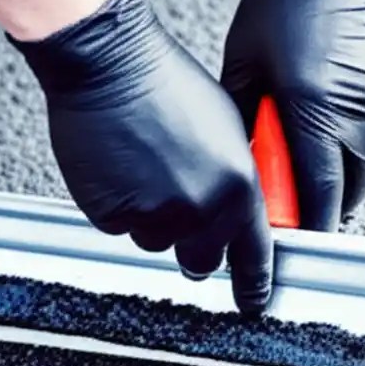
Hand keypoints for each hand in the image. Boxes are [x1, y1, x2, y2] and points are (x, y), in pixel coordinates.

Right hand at [10, 0, 273, 314]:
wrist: (110, 64)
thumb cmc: (169, 84)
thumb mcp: (228, 130)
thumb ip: (238, 180)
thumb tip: (244, 215)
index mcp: (238, 188)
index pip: (254, 255)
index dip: (254, 284)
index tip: (254, 301)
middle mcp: (200, 209)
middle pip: (200, 260)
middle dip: (192, 243)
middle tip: (178, 207)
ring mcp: (154, 215)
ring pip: (157, 241)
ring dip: (152, 217)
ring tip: (145, 166)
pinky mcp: (111, 214)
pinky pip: (120, 226)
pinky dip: (119, 205)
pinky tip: (120, 166)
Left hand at [221, 0, 364, 230]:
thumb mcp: (244, 61)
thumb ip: (246, 119)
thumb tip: (243, 161)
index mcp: (315, 112)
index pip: (320, 198)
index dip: (306, 230)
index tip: (288, 243)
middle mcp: (357, 114)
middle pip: (350, 193)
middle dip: (324, 207)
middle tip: (294, 205)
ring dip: (340, 174)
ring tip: (309, 159)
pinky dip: (355, 139)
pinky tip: (330, 121)